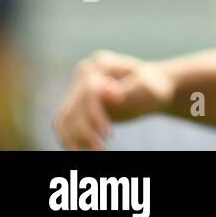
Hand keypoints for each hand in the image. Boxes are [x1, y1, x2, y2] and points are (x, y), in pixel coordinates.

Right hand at [53, 50, 176, 149]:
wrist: (151, 89)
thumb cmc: (152, 87)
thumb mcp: (147, 87)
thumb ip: (128, 90)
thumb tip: (110, 95)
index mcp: (101, 63)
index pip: (89, 90)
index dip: (95, 113)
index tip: (109, 134)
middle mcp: (84, 72)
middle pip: (75, 106)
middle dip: (86, 132)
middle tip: (101, 150)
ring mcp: (76, 87)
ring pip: (66, 117)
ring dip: (75, 139)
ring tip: (94, 152)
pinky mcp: (74, 103)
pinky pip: (63, 123)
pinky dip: (68, 138)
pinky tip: (80, 151)